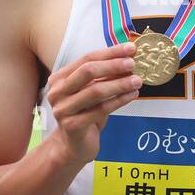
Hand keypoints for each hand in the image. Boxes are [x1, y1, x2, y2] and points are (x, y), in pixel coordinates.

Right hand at [45, 42, 141, 168]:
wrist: (74, 145)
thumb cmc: (85, 113)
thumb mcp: (92, 90)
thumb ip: (105, 75)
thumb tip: (129, 58)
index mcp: (60, 78)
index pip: (86, 58)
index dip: (110, 52)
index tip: (131, 48)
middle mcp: (57, 92)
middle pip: (87, 72)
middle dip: (113, 65)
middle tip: (133, 64)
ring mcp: (62, 109)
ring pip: (95, 91)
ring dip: (119, 84)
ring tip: (137, 81)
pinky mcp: (72, 126)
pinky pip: (100, 110)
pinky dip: (119, 100)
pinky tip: (132, 95)